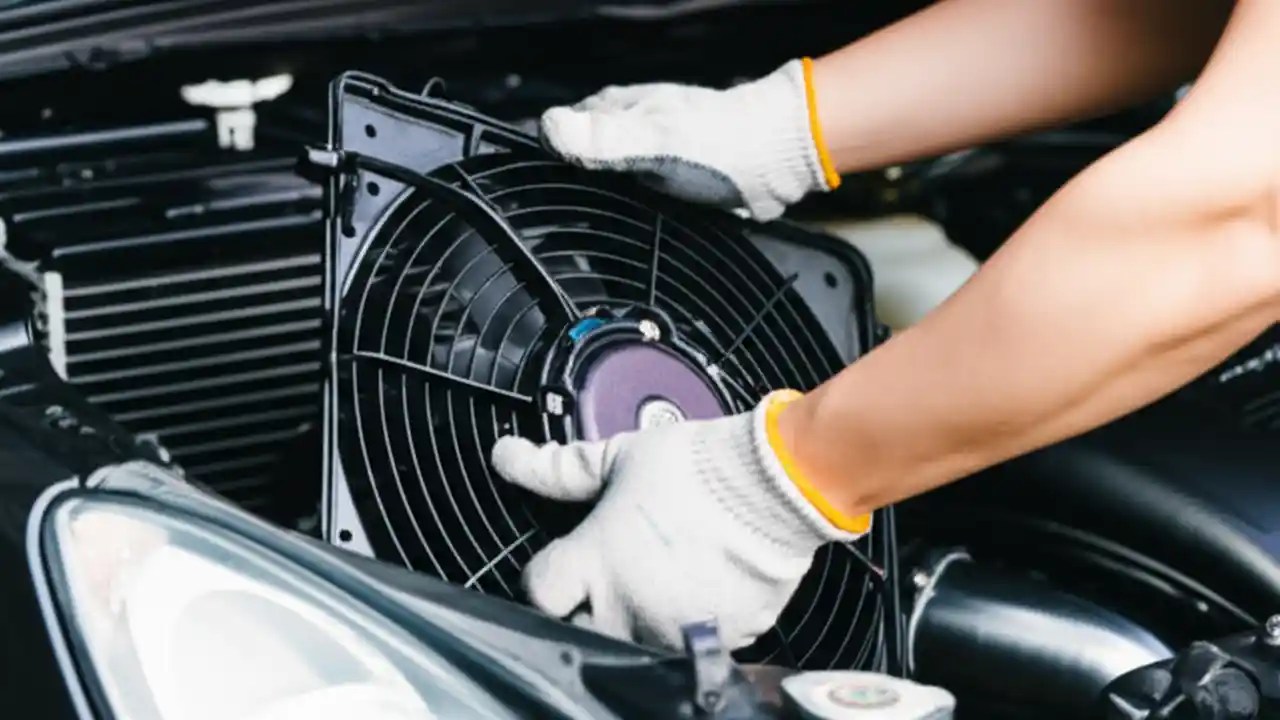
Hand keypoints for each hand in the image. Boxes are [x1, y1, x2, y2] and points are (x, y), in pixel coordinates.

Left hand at [490, 392, 864, 650]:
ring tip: (655, 579)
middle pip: (577, 631)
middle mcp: (628, 606)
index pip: (538, 591)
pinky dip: (685, 624)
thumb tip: (507, 456)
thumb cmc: (700, 465)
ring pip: (631, 645)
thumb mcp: (620, 456)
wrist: (778, 483)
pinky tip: (695, 587)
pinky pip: (688, 646)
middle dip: (582, 609)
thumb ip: (559, 467)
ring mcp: (673, 629)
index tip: (559, 561)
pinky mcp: (719, 641)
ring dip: (633, 620)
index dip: (543, 575)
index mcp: (596, 561)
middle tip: (605, 576)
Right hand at [539, 59, 839, 221]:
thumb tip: (548, 128)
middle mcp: (624, 128)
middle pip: (575, 161)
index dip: (541, 166)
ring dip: (595, 205)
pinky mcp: (665, 179)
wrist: (775, 160)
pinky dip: (625, 214)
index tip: (536, 198)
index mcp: (612, 110)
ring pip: (602, 182)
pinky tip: (626, 231)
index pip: (555, 135)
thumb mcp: (654, 141)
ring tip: (588, 233)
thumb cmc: (718, 144)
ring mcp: (645, 153)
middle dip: (566, 190)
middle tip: (562, 223)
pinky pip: (630, 198)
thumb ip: (603, 139)